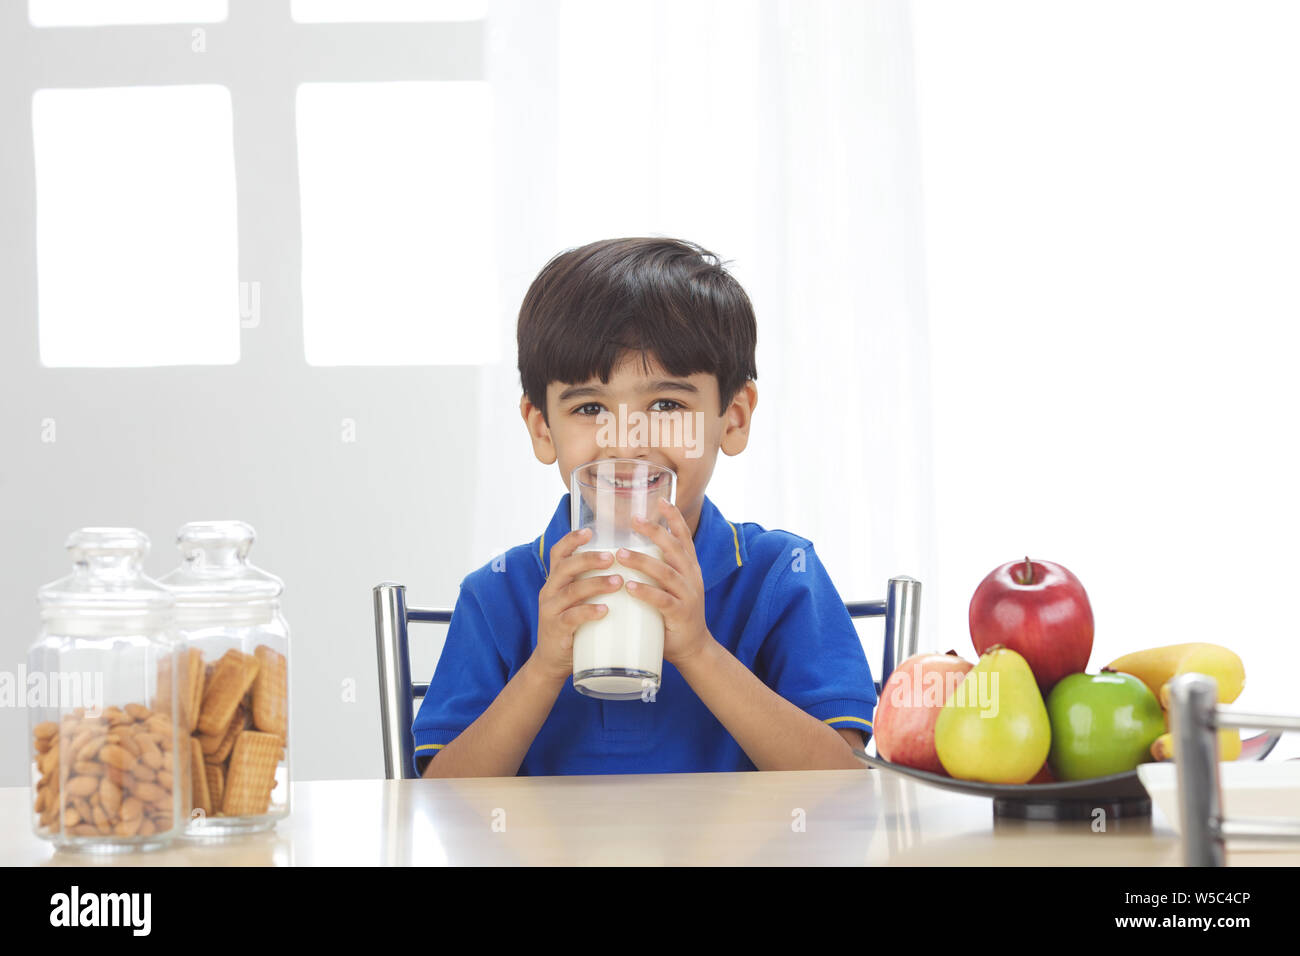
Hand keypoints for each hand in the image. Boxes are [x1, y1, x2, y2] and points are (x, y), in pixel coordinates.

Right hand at [530, 527, 622, 684]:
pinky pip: (571, 618)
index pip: (558, 553)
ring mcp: (551, 611)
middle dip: (589, 559)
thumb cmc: (573, 625)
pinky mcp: (556, 630)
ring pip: (571, 591)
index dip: (572, 539)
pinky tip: (604, 610)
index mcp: (555, 580)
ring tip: (619, 582)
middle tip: (612, 557)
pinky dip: (588, 612)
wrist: (553, 661)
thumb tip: (627, 565)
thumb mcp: (576, 599)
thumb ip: (591, 583)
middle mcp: (550, 591)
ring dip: (596, 584)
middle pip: (566, 567)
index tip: (590, 531)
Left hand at [621, 498, 713, 664]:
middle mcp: (691, 577)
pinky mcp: (680, 614)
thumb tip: (624, 550)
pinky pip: (662, 600)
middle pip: (674, 548)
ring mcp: (688, 595)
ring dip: (642, 561)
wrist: (693, 648)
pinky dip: (646, 592)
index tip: (662, 500)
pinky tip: (630, 587)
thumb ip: (655, 570)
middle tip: (635, 520)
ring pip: (665, 572)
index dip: (674, 518)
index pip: (684, 537)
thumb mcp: (669, 587)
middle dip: (655, 531)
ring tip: (621, 554)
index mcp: (689, 567)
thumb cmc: (673, 615)